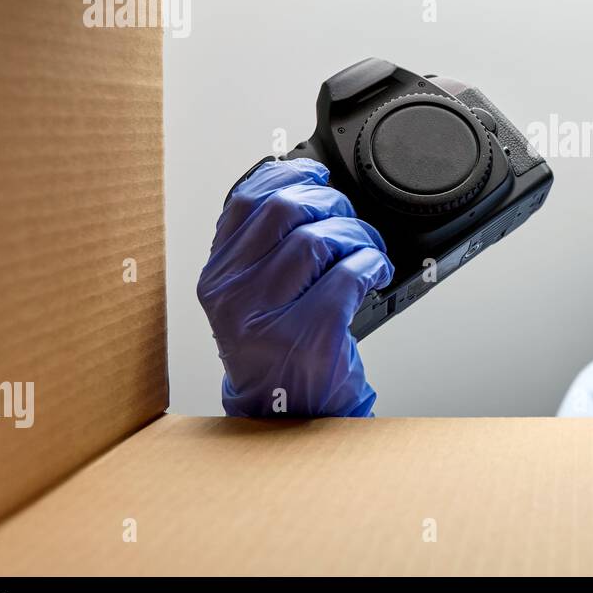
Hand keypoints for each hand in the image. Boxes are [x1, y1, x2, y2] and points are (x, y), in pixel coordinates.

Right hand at [196, 158, 393, 416]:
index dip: (286, 174)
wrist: (287, 419)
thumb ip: (261, 250)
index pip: (244, 202)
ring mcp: (268, 318)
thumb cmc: (277, 355)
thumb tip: (295, 185)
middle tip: (349, 223)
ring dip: (358, 236)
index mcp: (217, 279)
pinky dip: (372, 264)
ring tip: (367, 253)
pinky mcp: (310, 336)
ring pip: (319, 238)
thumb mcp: (252, 299)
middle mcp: (233, 296)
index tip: (315, 172)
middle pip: (287, 210)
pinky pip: (349, 273)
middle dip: (332, 204)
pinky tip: (375, 274)